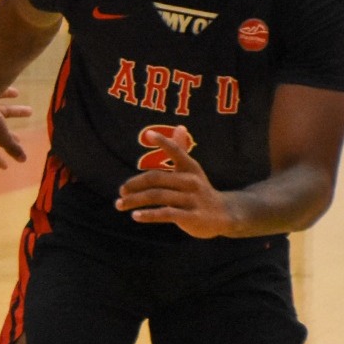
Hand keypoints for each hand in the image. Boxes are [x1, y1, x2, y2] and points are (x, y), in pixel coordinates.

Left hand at [116, 131, 233, 237]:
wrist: (224, 214)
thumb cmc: (199, 190)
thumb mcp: (192, 170)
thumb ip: (181, 150)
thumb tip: (179, 127)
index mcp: (190, 167)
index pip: (176, 151)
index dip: (164, 142)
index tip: (149, 134)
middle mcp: (191, 181)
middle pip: (156, 178)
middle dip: (134, 184)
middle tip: (121, 190)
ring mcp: (192, 199)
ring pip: (157, 196)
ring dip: (135, 200)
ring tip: (120, 204)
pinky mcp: (191, 217)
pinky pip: (166, 214)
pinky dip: (149, 215)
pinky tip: (135, 216)